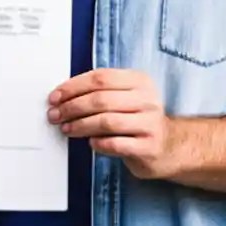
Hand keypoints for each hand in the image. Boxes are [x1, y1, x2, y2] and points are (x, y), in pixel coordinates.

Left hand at [48, 68, 177, 179]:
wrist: (170, 146)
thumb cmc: (139, 119)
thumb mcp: (126, 97)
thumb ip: (100, 91)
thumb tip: (62, 96)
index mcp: (139, 81)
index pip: (100, 78)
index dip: (73, 87)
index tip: (55, 97)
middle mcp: (147, 100)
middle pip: (100, 99)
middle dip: (71, 107)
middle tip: (55, 115)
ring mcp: (150, 123)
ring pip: (106, 121)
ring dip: (80, 126)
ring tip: (67, 129)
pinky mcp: (149, 147)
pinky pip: (116, 144)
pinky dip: (98, 143)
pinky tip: (91, 143)